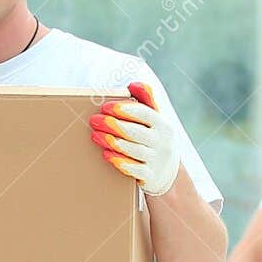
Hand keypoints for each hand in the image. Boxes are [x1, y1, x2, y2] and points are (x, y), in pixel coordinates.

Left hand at [88, 81, 179, 197]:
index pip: (145, 114)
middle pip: (136, 132)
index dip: (125, 109)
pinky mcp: (151, 177)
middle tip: (94, 120)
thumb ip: (146, 102)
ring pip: (133, 150)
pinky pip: (134, 169)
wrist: (168, 174)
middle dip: (113, 125)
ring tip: (95, 135)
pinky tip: (106, 155)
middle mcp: (163, 142)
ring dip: (112, 142)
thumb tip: (133, 84)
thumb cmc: (155, 141)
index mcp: (163, 125)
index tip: (106, 107)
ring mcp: (158, 161)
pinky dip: (120, 162)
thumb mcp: (156, 121)